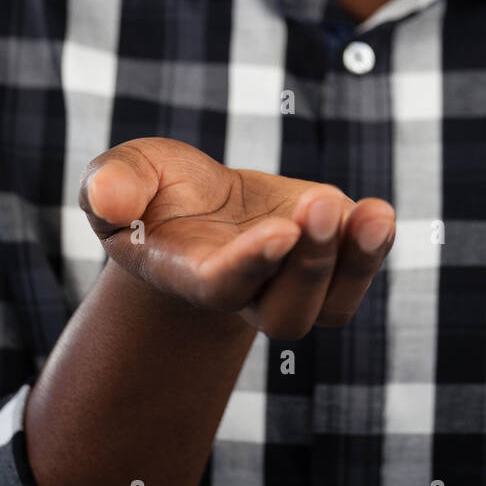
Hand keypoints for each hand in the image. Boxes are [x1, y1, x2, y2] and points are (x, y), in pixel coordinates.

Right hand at [80, 137, 394, 339]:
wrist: (195, 205)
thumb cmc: (152, 190)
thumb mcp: (123, 173)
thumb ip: (110, 184)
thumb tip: (108, 196)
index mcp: (187, 274)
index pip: (222, 285)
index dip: (252, 263)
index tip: (280, 230)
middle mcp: (245, 291)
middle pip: (286, 311)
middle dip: (309, 263)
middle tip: (319, 204)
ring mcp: (290, 280)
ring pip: (329, 304)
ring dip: (354, 262)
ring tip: (370, 214)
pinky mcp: (327, 256)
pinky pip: (358, 273)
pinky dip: (373, 247)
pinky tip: (377, 213)